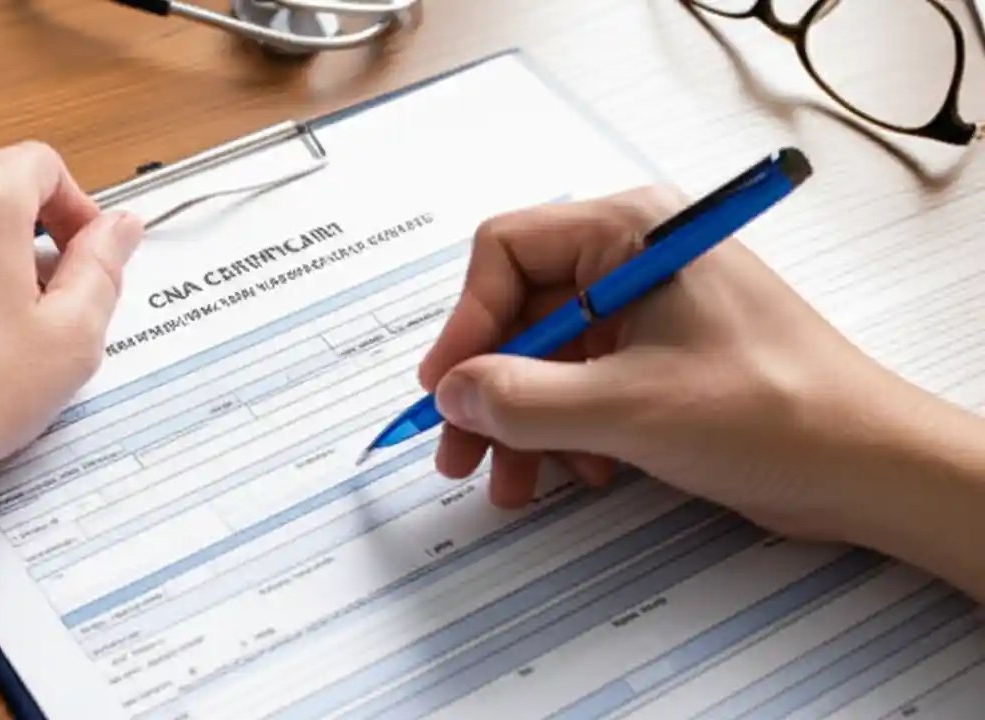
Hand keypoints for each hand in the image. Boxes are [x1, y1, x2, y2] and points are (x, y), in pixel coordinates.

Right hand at [418, 186, 919, 539]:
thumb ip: (523, 399)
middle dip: (490, 388)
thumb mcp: (629, 409)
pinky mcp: (661, 357)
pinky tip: (580, 473)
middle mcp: (634, 260)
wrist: (868, 467)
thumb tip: (452, 393)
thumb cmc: (773, 413)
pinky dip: (568, 431)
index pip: (507, 250)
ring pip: (549, 357)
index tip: (445, 390)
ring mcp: (649, 310)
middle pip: (522, 311)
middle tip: (459, 453)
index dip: (466, 323)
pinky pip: (585, 384)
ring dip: (523, 421)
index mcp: (630, 233)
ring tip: (511, 484)